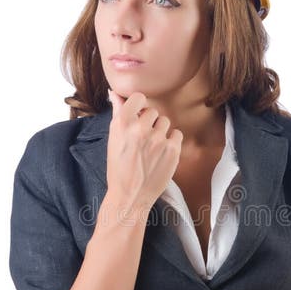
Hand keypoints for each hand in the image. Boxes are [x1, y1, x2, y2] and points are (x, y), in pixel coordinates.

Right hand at [105, 89, 182, 212]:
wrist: (130, 196)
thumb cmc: (119, 167)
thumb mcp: (113, 139)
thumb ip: (118, 113)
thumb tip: (115, 93)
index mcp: (122, 123)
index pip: (139, 97)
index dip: (139, 107)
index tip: (138, 116)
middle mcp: (140, 129)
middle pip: (153, 111)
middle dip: (149, 123)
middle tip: (143, 140)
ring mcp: (158, 139)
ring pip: (165, 122)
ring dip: (161, 132)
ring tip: (152, 148)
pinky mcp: (172, 150)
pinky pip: (177, 134)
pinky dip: (172, 142)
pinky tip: (162, 153)